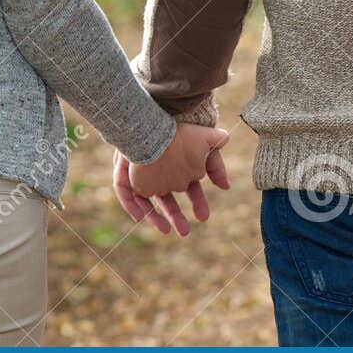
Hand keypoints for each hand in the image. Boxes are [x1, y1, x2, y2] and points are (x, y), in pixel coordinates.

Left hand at [112, 126, 229, 235]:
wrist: (156, 120)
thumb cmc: (181, 131)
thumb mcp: (206, 143)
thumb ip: (217, 163)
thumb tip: (226, 187)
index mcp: (179, 166)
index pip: (189, 188)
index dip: (197, 202)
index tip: (203, 216)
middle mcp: (161, 173)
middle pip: (168, 199)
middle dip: (176, 216)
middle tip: (185, 232)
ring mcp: (143, 175)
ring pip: (148, 201)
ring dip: (157, 217)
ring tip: (167, 231)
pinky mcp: (127, 175)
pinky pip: (127, 195)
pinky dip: (133, 206)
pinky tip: (140, 217)